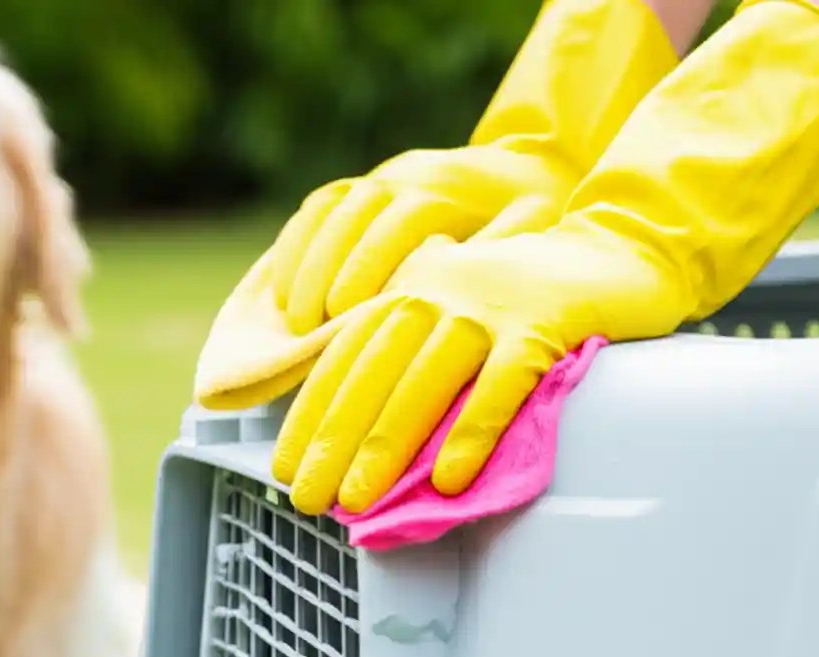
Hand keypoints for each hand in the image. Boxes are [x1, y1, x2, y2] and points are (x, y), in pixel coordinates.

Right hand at [268, 143, 574, 335]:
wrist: (525, 166)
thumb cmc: (533, 210)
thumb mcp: (536, 228)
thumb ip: (500, 253)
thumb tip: (460, 292)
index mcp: (445, 188)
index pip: (391, 227)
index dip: (361, 271)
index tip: (343, 315)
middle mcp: (404, 175)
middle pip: (348, 219)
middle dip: (322, 275)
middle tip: (306, 328)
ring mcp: (379, 177)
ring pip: (324, 212)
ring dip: (301, 263)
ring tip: (290, 318)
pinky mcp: (362, 185)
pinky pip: (316, 209)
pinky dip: (295, 247)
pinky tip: (283, 293)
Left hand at [272, 232, 689, 514]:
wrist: (619, 245)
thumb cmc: (533, 295)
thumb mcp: (460, 308)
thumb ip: (419, 351)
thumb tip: (372, 435)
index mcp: (412, 286)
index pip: (347, 355)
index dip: (313, 414)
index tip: (288, 466)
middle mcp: (440, 288)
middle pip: (374, 371)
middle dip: (334, 440)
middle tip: (309, 497)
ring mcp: (491, 305)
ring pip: (425, 380)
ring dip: (387, 444)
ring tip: (360, 498)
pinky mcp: (542, 324)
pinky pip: (500, 385)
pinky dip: (472, 432)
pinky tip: (451, 479)